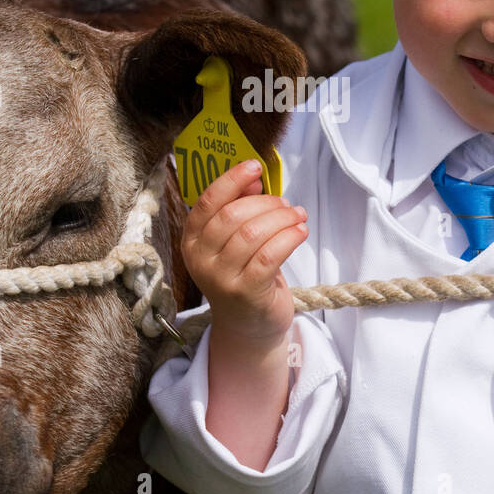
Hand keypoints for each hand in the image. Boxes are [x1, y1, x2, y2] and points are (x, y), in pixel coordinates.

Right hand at [181, 158, 307, 345]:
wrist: (248, 326)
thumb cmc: (243, 276)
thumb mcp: (233, 242)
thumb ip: (238, 210)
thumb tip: (253, 180)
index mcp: (192, 241)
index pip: (208, 202)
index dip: (232, 180)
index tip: (255, 166)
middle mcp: (200, 260)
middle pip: (233, 216)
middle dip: (265, 203)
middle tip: (286, 204)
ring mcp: (221, 279)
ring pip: (253, 233)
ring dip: (282, 219)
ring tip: (298, 216)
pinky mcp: (246, 292)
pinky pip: (269, 255)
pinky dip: (289, 237)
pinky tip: (301, 232)